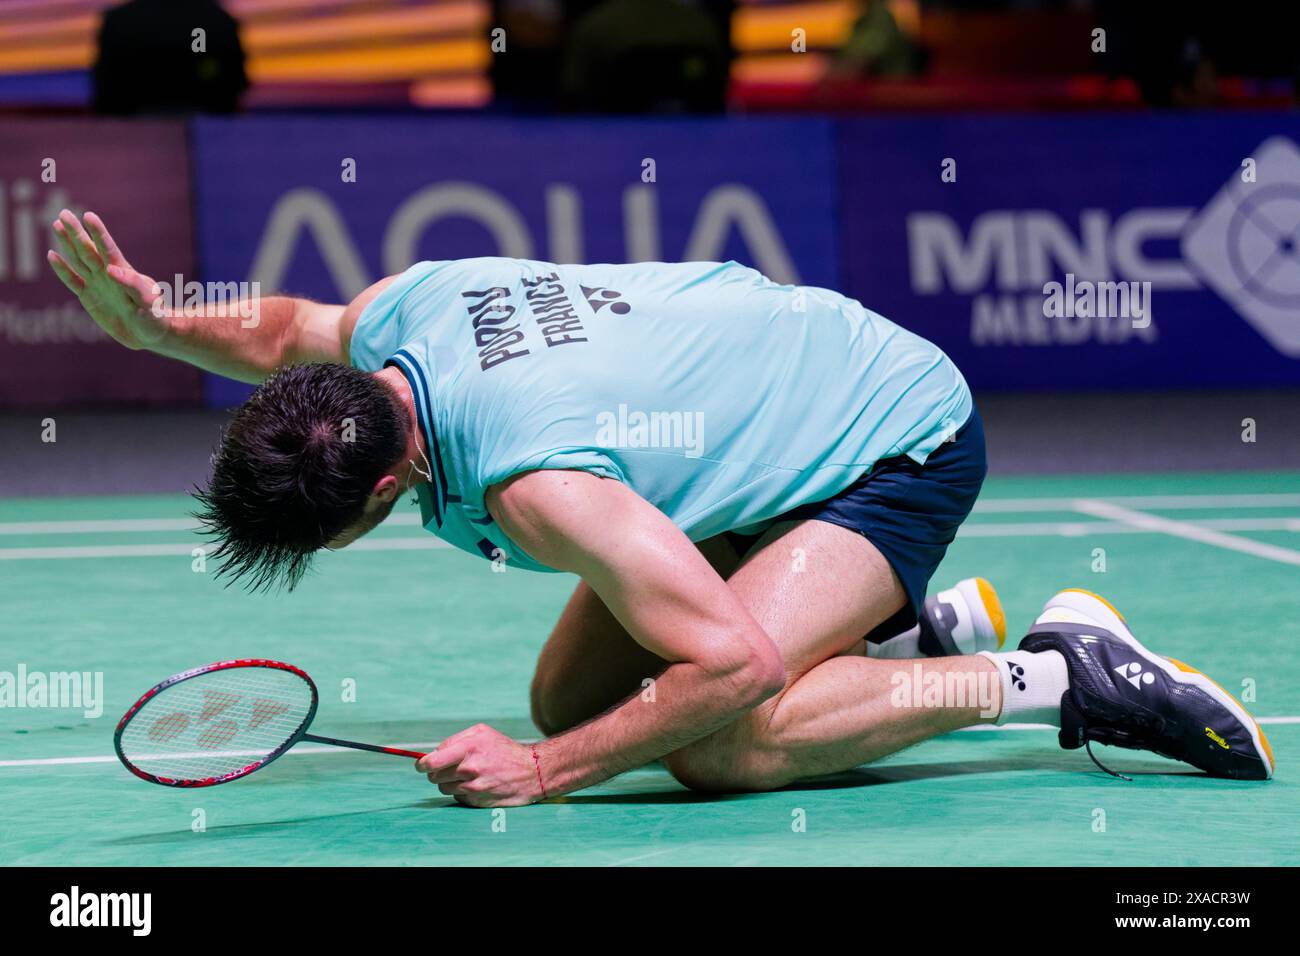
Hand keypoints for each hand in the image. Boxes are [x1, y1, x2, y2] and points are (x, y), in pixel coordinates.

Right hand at [47, 210, 167, 350]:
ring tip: (57, 224)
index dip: (99, 233)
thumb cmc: (156, 317)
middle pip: (88, 250)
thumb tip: (110, 269)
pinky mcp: (89, 297)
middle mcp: (107, 274)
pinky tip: (51, 254)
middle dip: (76, 232)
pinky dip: (62, 269)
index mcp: (124, 273)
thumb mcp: (149, 302)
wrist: (151, 334)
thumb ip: (132, 285)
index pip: (108, 249)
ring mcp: (97, 284)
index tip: (89, 216)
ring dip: (67, 243)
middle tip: (64, 213)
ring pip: (78, 260)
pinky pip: (72, 281)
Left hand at [417, 724, 543, 807]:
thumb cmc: (504, 749)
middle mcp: (469, 768)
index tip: (421, 765)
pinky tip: (475, 784)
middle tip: (448, 768)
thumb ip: (455, 740)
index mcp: (468, 748)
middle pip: (434, 776)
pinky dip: (461, 791)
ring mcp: (473, 787)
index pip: (431, 762)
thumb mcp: (482, 733)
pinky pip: (456, 796)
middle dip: (436, 772)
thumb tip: (433, 753)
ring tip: (465, 774)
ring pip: (443, 787)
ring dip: (449, 782)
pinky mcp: (476, 801)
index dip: (422, 765)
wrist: (531, 772)